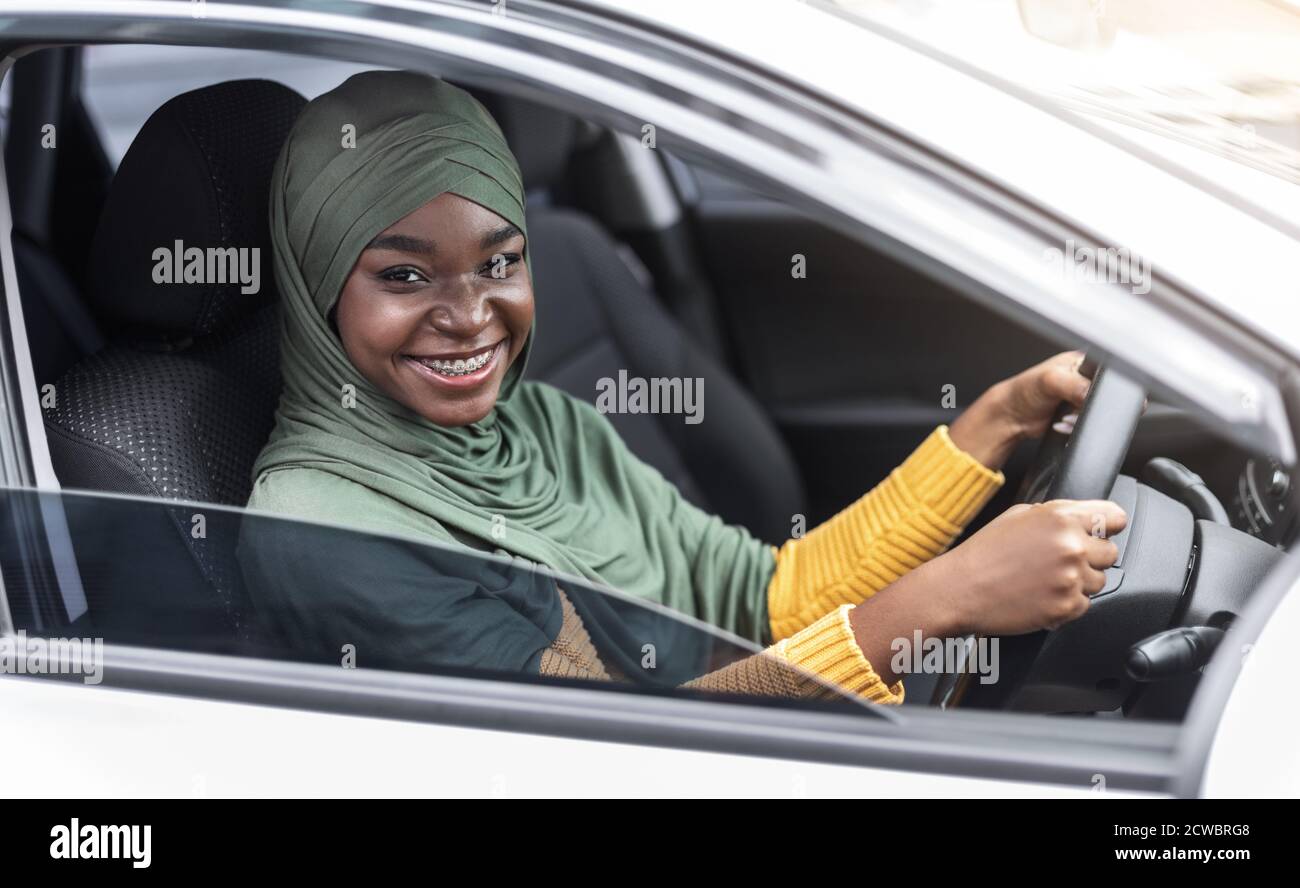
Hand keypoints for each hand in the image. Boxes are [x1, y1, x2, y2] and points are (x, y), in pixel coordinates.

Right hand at [847, 498, 1125, 683]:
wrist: (960, 589)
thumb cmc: (983, 553)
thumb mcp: (1018, 515)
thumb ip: (1058, 514)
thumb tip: (1085, 519)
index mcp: (1061, 518)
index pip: (1114, 517)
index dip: (1106, 526)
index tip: (1100, 533)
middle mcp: (1071, 546)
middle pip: (1110, 553)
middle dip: (1090, 557)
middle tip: (1059, 562)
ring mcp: (1070, 579)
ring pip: (1099, 582)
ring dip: (1079, 582)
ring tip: (1045, 580)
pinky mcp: (1066, 607)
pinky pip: (1084, 605)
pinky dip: (1066, 604)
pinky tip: (1041, 596)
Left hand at [949, 351, 1090, 469]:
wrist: (1012, 415)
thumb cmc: (1023, 392)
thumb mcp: (1050, 381)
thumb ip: (1074, 384)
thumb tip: (1091, 393)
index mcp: (1079, 361)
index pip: (1102, 373)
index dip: (1095, 388)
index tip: (1080, 396)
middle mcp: (1082, 378)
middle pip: (1099, 395)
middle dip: (1084, 407)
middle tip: (1067, 408)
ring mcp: (1080, 397)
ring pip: (1094, 412)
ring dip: (1078, 420)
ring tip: (1062, 417)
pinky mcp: (1077, 414)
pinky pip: (1087, 424)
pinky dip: (1076, 427)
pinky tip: (1062, 423)